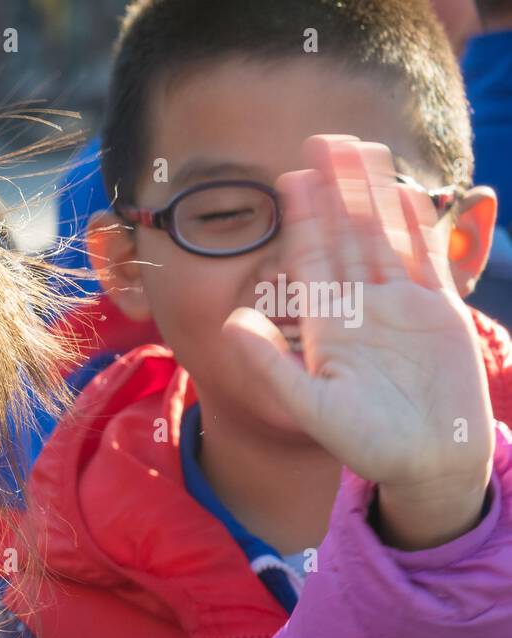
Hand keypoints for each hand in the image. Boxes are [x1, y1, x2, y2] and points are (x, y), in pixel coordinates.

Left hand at [223, 135, 494, 548]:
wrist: (427, 463)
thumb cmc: (365, 443)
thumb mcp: (308, 405)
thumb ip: (270, 364)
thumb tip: (231, 323)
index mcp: (327, 326)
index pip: (311, 260)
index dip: (302, 220)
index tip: (288, 179)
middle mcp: (361, 308)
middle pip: (347, 236)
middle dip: (336, 191)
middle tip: (323, 140)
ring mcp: (401, 307)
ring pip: (384, 238)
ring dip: (373, 196)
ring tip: (362, 150)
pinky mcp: (439, 313)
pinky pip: (426, 261)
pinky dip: (416, 228)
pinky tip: (404, 193)